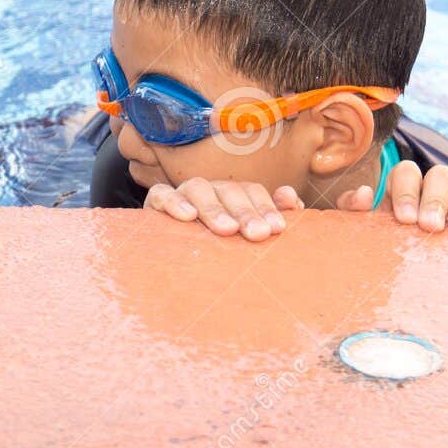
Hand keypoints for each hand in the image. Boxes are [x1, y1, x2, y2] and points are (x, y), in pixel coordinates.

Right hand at [144, 177, 303, 241]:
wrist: (169, 259)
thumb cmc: (216, 246)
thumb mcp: (245, 234)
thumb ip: (271, 216)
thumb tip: (292, 198)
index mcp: (232, 195)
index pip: (251, 191)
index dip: (265, 207)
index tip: (276, 229)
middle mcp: (209, 190)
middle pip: (228, 190)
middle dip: (245, 211)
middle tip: (257, 234)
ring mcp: (182, 194)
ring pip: (198, 188)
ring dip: (214, 208)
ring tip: (227, 230)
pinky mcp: (155, 203)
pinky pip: (161, 194)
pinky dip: (174, 202)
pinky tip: (187, 217)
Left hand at [361, 161, 447, 230]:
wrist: (419, 260)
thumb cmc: (388, 236)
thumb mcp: (368, 224)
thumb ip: (354, 209)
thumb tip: (364, 194)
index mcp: (404, 184)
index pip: (405, 172)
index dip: (405, 192)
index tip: (405, 219)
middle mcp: (434, 185)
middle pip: (439, 175)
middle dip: (434, 200)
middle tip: (431, 225)